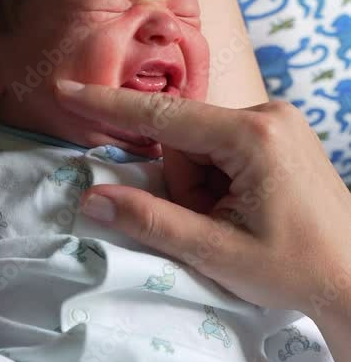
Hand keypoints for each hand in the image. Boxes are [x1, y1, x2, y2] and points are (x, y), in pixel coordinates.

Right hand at [55, 80, 350, 314]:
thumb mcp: (215, 252)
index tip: (66, 91)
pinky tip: (244, 210)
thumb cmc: (295, 270)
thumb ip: (151, 221)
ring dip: (201, 188)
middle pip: (184, 138)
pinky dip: (218, 183)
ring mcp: (278, 123)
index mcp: (254, 136)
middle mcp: (268, 115)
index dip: (110, 107)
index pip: (164, 117)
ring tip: (234, 223)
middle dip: (183, 186)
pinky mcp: (281, 135)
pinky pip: (223, 149)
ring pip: (202, 147)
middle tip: (212, 226)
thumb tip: (93, 200)